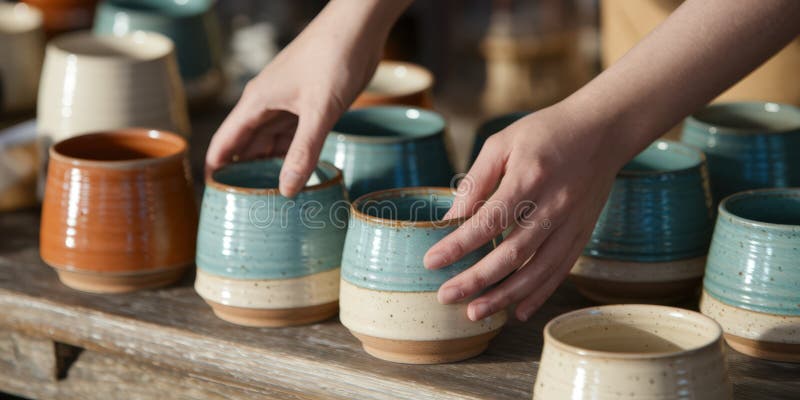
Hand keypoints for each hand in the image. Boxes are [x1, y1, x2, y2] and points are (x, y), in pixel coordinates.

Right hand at [205, 0, 410, 196]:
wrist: (358, 28)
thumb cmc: (333, 59)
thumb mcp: (319, 112)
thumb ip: (303, 152)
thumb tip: (287, 190)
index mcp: (257, 103)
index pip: (224, 144)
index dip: (216, 171)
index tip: (216, 199)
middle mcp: (267, 104)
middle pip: (246, 146)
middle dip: (245, 175)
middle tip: (248, 209)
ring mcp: (288, 104)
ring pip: (270, 142)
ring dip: (270, 166)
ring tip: (270, 198)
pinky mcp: (309, 104)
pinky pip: (293, 135)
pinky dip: (292, 154)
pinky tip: (297, 173)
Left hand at [424, 103, 627, 321]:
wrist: (602, 130)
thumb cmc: (545, 132)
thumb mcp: (503, 142)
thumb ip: (476, 181)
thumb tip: (449, 219)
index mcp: (529, 178)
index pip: (488, 220)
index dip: (458, 245)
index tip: (432, 262)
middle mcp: (553, 205)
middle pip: (512, 253)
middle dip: (476, 279)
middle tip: (446, 296)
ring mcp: (571, 223)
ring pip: (537, 270)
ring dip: (505, 296)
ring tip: (476, 312)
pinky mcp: (582, 233)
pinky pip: (560, 271)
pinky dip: (539, 294)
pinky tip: (517, 311)